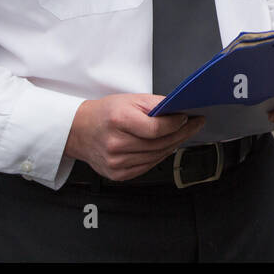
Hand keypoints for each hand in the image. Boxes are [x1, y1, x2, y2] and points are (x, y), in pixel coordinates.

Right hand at [64, 94, 205, 181]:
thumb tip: (180, 110)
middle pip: (159, 144)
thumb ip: (156, 104)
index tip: (187, 118)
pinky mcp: (117, 174)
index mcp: (118, 121)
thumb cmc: (105, 113)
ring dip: (173, 145)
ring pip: (157, 156)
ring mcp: (116, 162)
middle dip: (182, 134)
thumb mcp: (130, 99)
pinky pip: (148, 166)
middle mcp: (115, 144)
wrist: (79, 131)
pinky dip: (160, 156)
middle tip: (194, 125)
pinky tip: (166, 146)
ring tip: (182, 134)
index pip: (156, 128)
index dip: (176, 124)